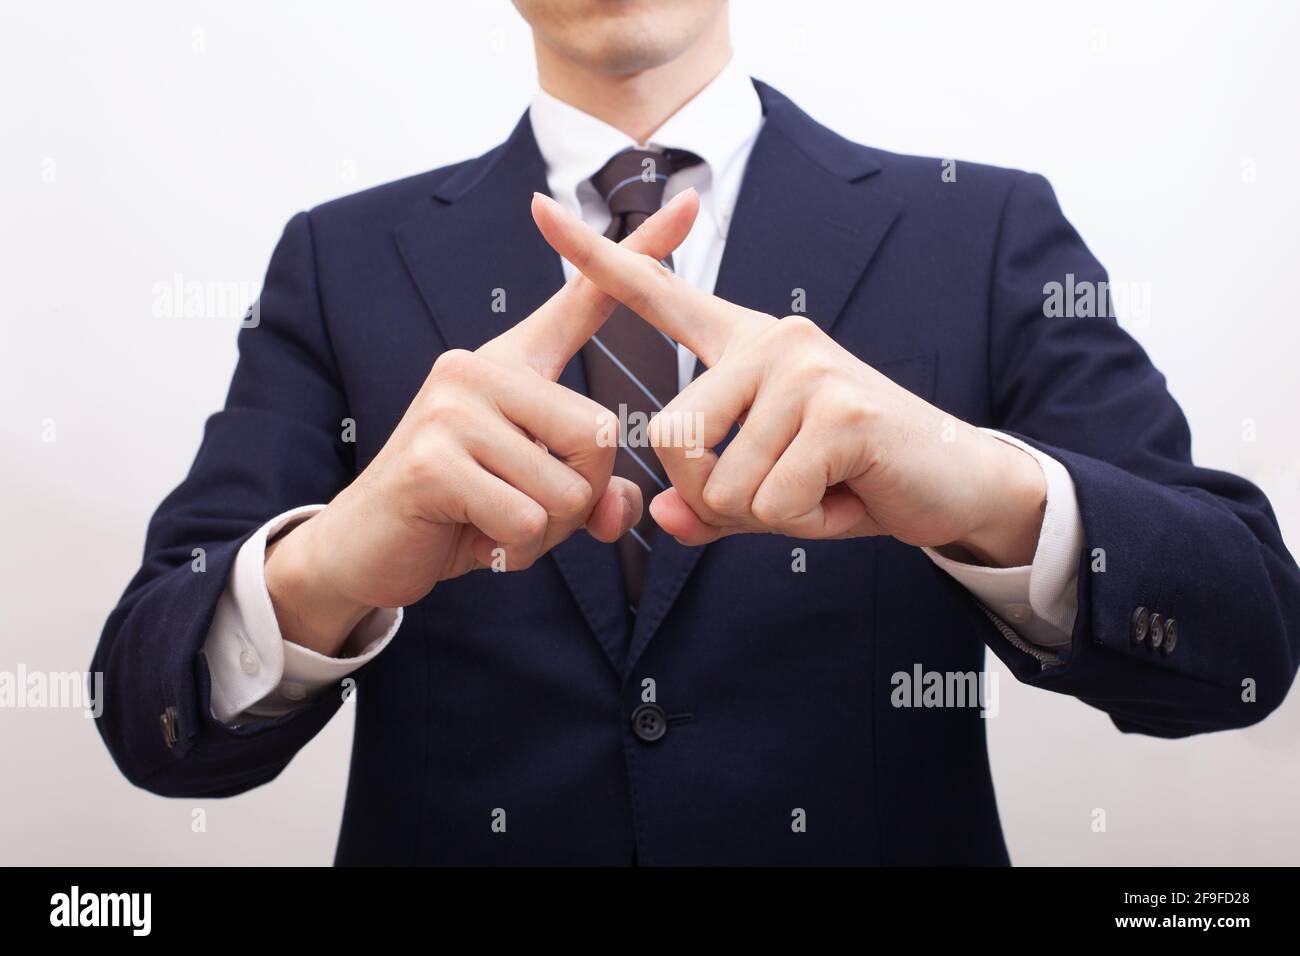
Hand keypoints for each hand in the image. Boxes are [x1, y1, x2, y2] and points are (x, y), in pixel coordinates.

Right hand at [266, 189, 702, 655]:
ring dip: (543, 532)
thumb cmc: (459, 512)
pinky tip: (470, 537)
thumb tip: (623, 512)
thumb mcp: (536, 497)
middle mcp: (480, 367)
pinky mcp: (434, 459)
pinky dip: (512, 549)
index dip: (638, 253)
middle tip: (523, 510)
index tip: (689, 200)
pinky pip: (527, 520)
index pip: (584, 299)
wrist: (365, 548)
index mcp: (512, 364)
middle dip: (579, 498)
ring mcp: (452, 407)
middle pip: (598, 437)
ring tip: (491, 523)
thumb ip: (590, 494)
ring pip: (567, 490)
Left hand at [531, 193, 1045, 564]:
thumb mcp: (771, 491)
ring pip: (722, 484)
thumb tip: (664, 520)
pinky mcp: (839, 409)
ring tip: (824, 485)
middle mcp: (771, 339)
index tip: (539, 207)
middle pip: (674, 440)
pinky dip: (805, 521)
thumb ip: (711, 503)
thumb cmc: (853, 477)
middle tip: (785, 491)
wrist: (951, 483)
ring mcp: (806, 367)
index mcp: (745, 344)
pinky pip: (773, 502)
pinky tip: (847, 492)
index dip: (597, 258)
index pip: (660, 295)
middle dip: (717, 497)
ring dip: (770, 514)